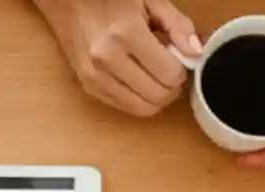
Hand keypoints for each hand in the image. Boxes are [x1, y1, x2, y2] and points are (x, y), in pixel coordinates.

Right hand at [36, 0, 201, 116]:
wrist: (67, 2)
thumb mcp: (150, 0)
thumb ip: (177, 25)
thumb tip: (196, 52)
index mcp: (126, 34)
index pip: (169, 75)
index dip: (182, 71)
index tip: (179, 58)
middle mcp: (108, 60)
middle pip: (157, 96)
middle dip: (172, 87)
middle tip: (170, 69)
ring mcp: (95, 76)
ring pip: (141, 108)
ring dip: (156, 97)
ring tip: (154, 75)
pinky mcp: (88, 86)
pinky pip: (124, 107)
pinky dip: (138, 99)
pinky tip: (138, 79)